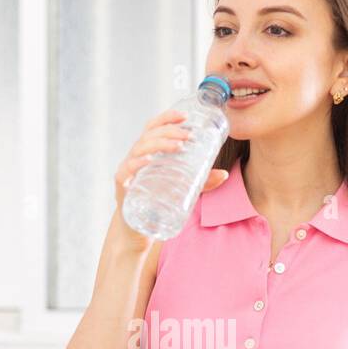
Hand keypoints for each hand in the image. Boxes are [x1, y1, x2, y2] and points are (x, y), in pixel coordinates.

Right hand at [109, 109, 228, 253]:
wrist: (138, 231)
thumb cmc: (158, 204)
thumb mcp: (183, 189)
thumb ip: (201, 182)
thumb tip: (224, 174)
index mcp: (147, 153)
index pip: (153, 128)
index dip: (167, 118)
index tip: (185, 116)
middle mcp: (135, 158)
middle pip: (148, 135)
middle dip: (169, 131)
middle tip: (188, 136)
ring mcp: (127, 172)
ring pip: (139, 149)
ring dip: (158, 144)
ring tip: (177, 146)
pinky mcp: (122, 188)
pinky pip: (125, 171)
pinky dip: (136, 163)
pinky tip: (149, 160)